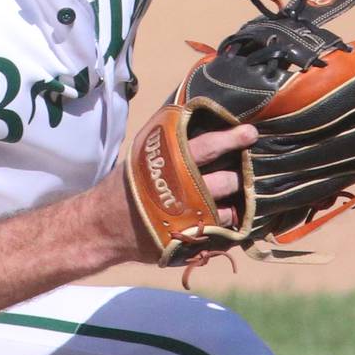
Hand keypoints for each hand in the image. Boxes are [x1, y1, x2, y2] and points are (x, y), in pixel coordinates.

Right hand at [116, 122, 257, 262]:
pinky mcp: (189, 240)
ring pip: (226, 209)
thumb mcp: (145, 152)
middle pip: (224, 181)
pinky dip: (228, 223)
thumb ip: (172, 137)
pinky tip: (229, 214)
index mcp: (170, 163)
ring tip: (236, 193)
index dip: (231, 138)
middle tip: (246, 168)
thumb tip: (199, 113)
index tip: (251, 132)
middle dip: (238, 175)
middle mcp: (182, 191)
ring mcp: (187, 219)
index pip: (207, 146)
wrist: (104, 225)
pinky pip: (221, 232)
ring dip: (235, 201)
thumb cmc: (129, 183)